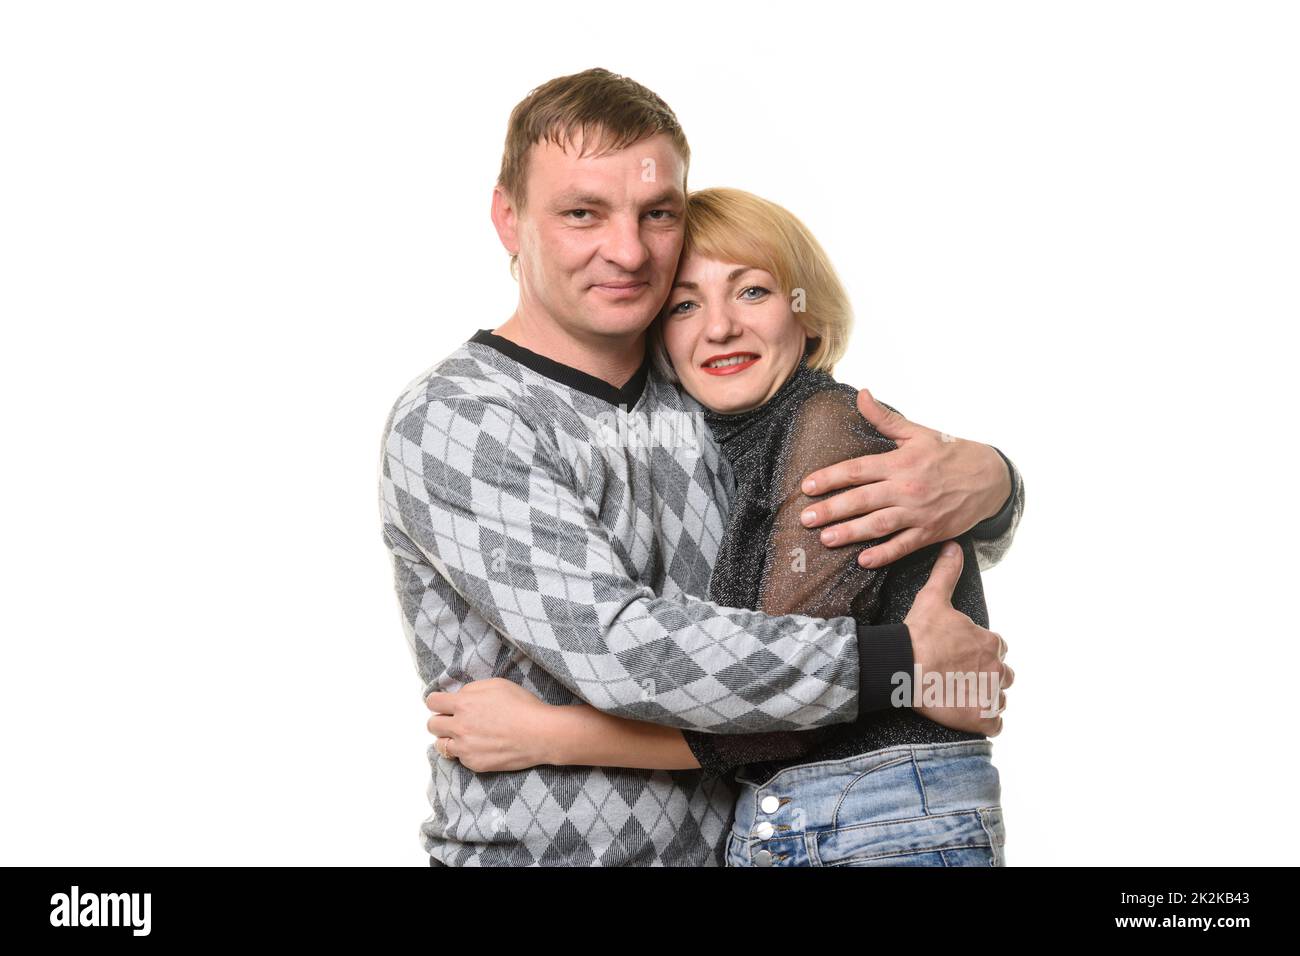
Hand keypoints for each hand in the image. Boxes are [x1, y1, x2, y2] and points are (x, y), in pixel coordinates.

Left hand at [424, 678, 556, 772]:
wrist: (540, 734)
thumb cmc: (522, 705)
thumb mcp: (497, 684)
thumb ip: (471, 689)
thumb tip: (458, 696)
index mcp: (463, 704)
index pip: (432, 702)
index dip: (437, 702)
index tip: (443, 705)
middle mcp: (460, 727)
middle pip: (432, 725)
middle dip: (440, 721)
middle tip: (454, 720)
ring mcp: (465, 748)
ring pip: (440, 745)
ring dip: (449, 739)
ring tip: (464, 736)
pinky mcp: (474, 764)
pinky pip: (459, 758)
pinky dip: (465, 752)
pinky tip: (480, 746)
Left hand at [798, 387, 1011, 567]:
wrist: (991, 478)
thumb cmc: (950, 452)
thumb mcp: (918, 432)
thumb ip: (885, 417)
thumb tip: (861, 394)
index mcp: (900, 462)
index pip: (857, 469)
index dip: (830, 478)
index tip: (807, 486)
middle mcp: (907, 487)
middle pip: (862, 500)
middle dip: (831, 510)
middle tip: (805, 519)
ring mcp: (919, 512)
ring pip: (879, 525)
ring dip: (851, 533)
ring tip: (826, 539)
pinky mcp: (931, 532)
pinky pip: (904, 545)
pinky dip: (884, 554)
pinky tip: (863, 560)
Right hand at [904, 542, 1012, 735]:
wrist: (901, 667)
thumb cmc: (918, 633)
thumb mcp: (932, 598)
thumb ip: (946, 573)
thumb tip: (953, 546)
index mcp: (990, 642)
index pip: (996, 647)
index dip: (979, 650)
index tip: (959, 654)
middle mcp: (997, 669)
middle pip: (1001, 674)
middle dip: (986, 675)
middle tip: (958, 676)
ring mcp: (990, 695)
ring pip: (997, 698)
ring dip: (984, 697)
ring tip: (959, 695)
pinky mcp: (981, 719)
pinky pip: (994, 723)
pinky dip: (984, 721)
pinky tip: (966, 714)